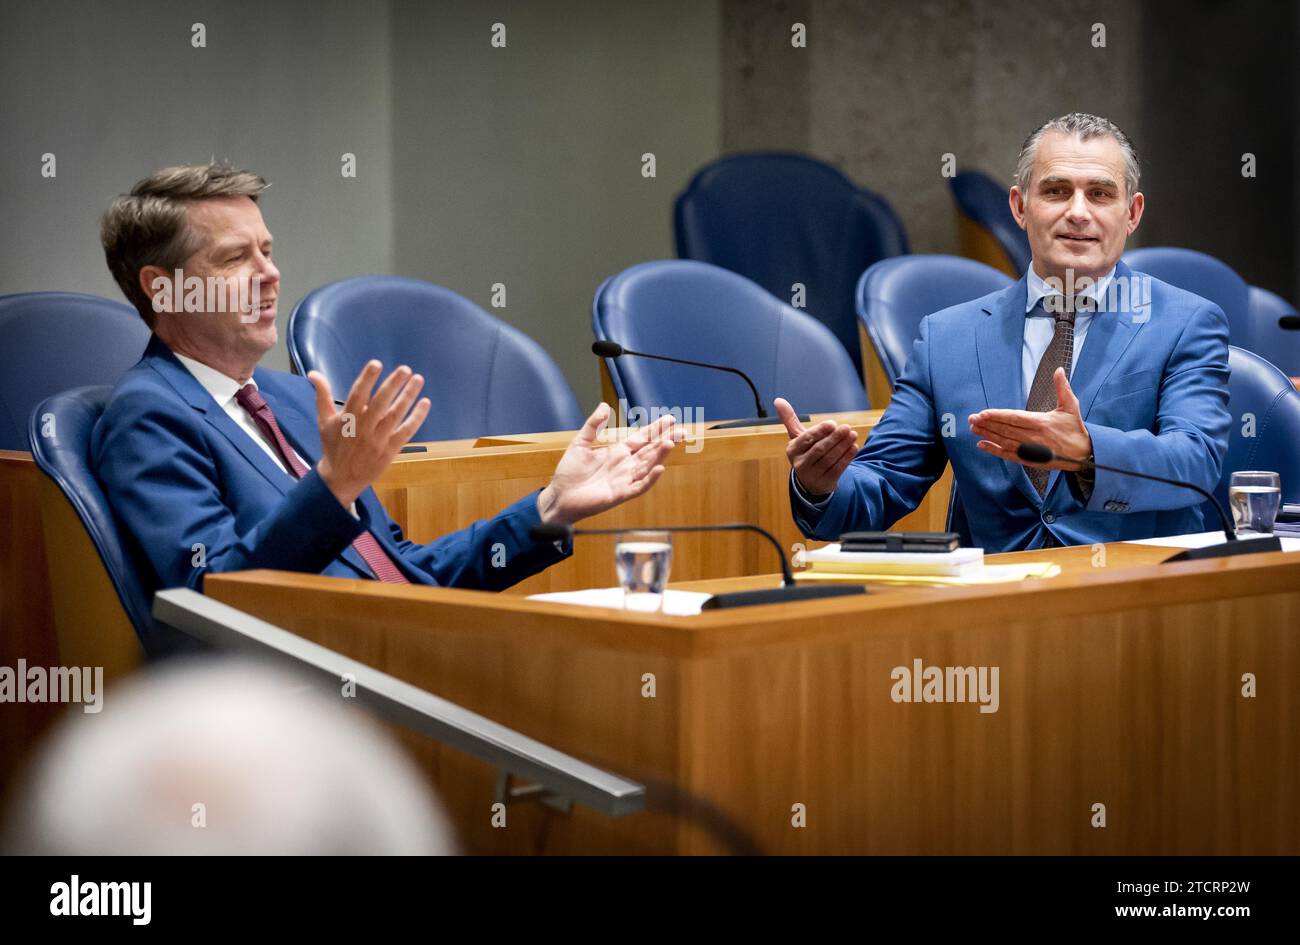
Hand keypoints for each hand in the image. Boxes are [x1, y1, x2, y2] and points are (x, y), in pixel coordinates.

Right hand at [309, 361, 429, 508]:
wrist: (340, 478)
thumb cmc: (333, 445)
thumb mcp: (324, 420)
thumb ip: (322, 395)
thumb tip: (313, 373)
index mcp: (347, 418)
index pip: (358, 394)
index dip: (367, 379)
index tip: (376, 363)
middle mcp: (363, 427)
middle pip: (380, 403)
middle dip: (393, 385)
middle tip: (405, 369)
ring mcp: (378, 439)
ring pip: (395, 415)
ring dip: (408, 396)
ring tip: (418, 379)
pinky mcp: (390, 450)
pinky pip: (406, 431)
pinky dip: (417, 417)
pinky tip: (425, 403)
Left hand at [537, 403, 681, 524]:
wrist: (560, 495)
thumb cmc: (570, 472)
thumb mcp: (580, 443)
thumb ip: (593, 425)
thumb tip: (604, 406)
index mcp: (618, 452)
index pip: (642, 438)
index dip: (656, 428)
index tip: (670, 418)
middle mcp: (625, 465)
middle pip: (650, 451)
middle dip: (665, 440)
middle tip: (682, 431)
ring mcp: (624, 480)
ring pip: (647, 466)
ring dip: (659, 456)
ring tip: (670, 443)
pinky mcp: (620, 494)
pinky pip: (639, 486)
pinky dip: (650, 479)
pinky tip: (659, 468)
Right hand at [775, 397, 858, 496]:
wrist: (811, 481)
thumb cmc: (805, 452)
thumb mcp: (797, 437)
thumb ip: (789, 419)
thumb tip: (778, 400)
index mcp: (793, 450)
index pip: (806, 439)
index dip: (820, 431)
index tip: (833, 423)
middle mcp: (800, 464)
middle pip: (819, 449)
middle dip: (834, 438)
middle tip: (847, 427)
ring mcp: (813, 475)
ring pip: (829, 459)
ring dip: (843, 446)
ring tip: (853, 434)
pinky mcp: (825, 482)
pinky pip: (837, 469)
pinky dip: (847, 457)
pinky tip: (854, 447)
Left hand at [969, 368, 1091, 468]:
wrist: (1083, 454)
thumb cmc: (1075, 428)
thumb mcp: (1071, 406)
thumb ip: (1063, 388)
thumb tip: (1059, 370)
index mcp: (1041, 423)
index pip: (1014, 418)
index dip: (997, 416)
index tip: (983, 413)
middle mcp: (1033, 437)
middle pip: (1005, 430)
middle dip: (987, 424)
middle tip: (971, 419)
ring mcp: (1030, 449)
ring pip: (1004, 441)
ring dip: (987, 435)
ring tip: (973, 428)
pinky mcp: (1029, 459)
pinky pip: (1008, 455)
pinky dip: (994, 450)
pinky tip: (982, 445)